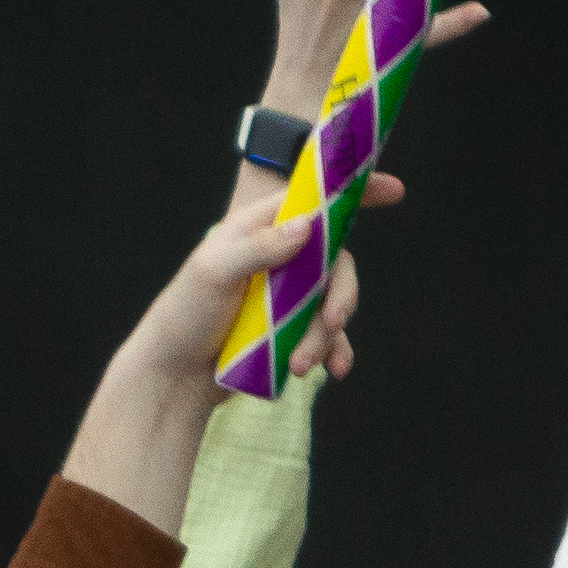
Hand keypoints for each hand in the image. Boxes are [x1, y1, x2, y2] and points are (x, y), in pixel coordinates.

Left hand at [118, 187, 362, 394]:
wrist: (174, 377)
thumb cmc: (184, 316)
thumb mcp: (212, 273)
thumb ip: (258, 247)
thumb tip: (306, 226)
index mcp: (258, 230)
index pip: (312, 201)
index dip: (353, 192)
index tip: (393, 190)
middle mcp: (279, 258)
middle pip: (335, 261)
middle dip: (341, 295)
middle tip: (333, 322)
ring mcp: (287, 296)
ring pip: (332, 304)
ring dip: (326, 336)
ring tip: (302, 364)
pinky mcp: (290, 331)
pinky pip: (328, 337)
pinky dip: (334, 352)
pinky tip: (332, 371)